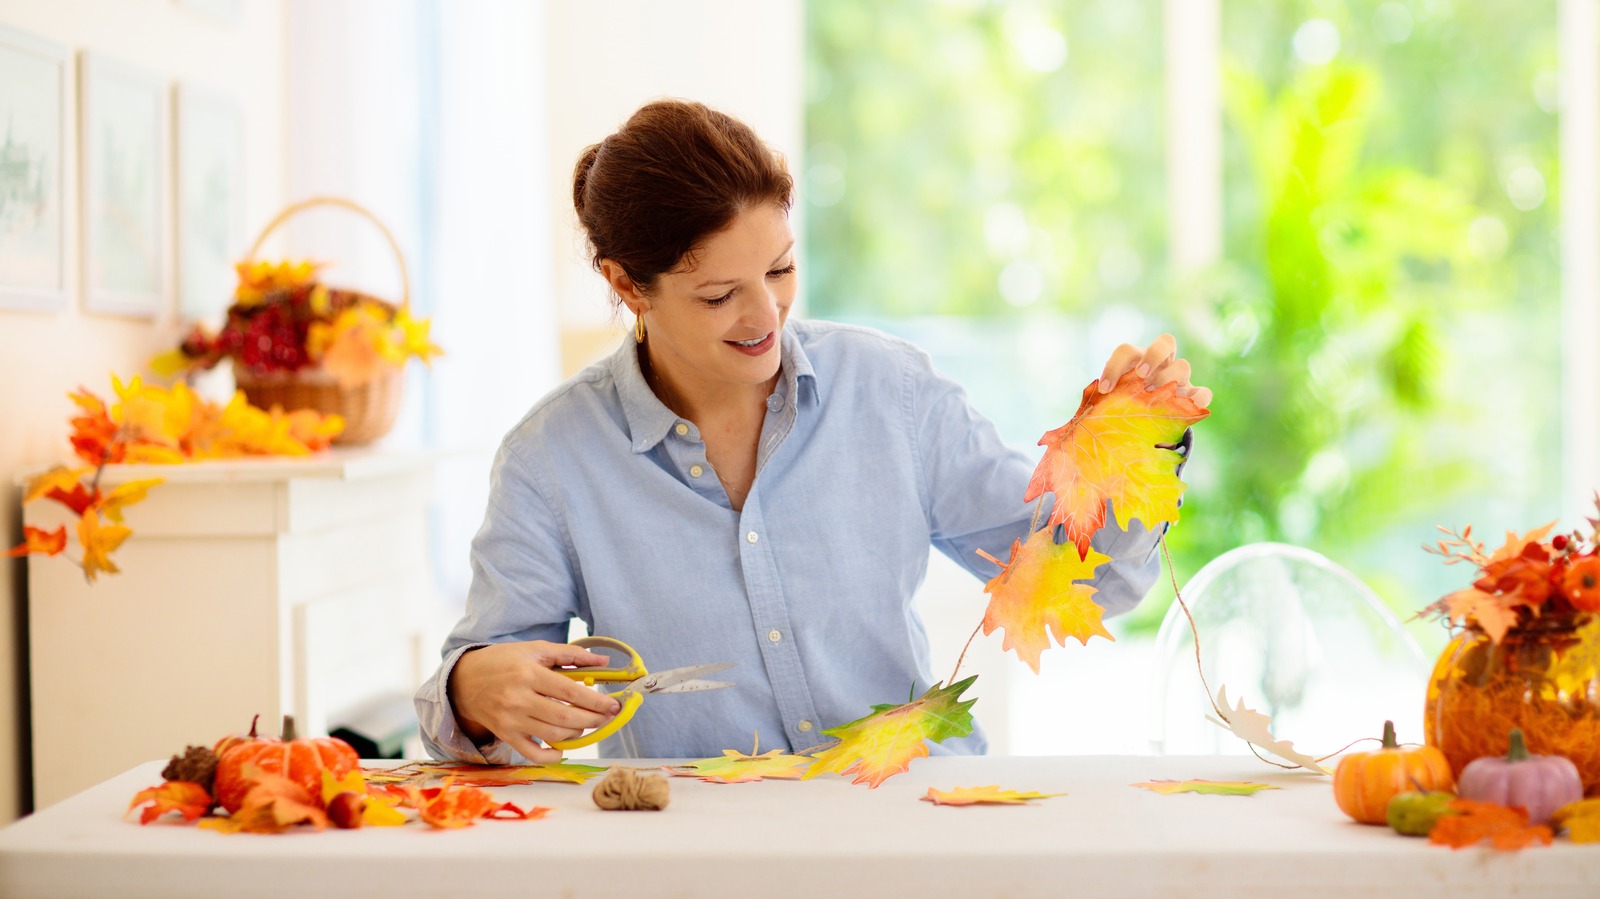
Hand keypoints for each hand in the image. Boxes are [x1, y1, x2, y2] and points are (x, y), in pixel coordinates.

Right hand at [447, 640, 622, 763]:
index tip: (614, 705)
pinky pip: (533, 753)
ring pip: (553, 734)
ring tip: (587, 723)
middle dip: (593, 718)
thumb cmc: (503, 661)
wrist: (464, 681)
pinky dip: (552, 754)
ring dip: (577, 732)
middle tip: (608, 715)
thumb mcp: (534, 649)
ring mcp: (511, 721)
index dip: (596, 700)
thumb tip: (603, 660)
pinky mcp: (506, 736)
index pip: (569, 692)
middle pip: (565, 716)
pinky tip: (563, 746)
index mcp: (528, 673)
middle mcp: (519, 699)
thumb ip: (570, 654)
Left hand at [1097, 333, 1211, 408]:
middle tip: (1140, 375)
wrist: (1149, 421)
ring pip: (1184, 365)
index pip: (1127, 351)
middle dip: (1153, 356)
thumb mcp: (1114, 400)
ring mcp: (1180, 378)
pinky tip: (1191, 405)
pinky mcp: (1193, 396)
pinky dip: (1199, 397)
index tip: (1105, 388)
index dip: (1115, 365)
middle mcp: (1161, 363)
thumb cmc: (1125, 406)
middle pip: (1165, 342)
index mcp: (1138, 360)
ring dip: (1168, 378)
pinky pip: (1203, 392)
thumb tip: (1089, 409)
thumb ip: (1106, 399)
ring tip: (1154, 395)